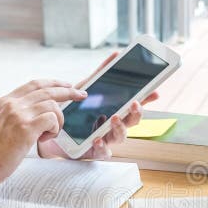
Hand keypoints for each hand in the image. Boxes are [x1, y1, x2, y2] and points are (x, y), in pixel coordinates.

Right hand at [0, 79, 85, 207]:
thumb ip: (12, 118)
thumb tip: (32, 121)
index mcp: (4, 101)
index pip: (34, 84)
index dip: (53, 83)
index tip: (66, 85)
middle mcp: (12, 104)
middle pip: (47, 89)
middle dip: (68, 90)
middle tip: (81, 94)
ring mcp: (19, 114)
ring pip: (52, 105)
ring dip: (58, 120)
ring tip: (49, 135)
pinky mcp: (25, 128)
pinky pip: (52, 119)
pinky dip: (54, 129)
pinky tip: (45, 139)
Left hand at [37, 52, 159, 159]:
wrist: (51, 127)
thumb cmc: (73, 109)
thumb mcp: (85, 88)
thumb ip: (101, 74)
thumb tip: (116, 55)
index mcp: (115, 111)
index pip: (135, 105)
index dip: (146, 100)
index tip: (155, 92)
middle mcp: (113, 126)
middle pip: (132, 122)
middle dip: (136, 113)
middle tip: (134, 103)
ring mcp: (106, 139)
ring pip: (121, 137)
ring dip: (120, 127)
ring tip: (114, 118)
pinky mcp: (93, 151)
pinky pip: (103, 152)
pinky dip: (102, 147)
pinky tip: (98, 139)